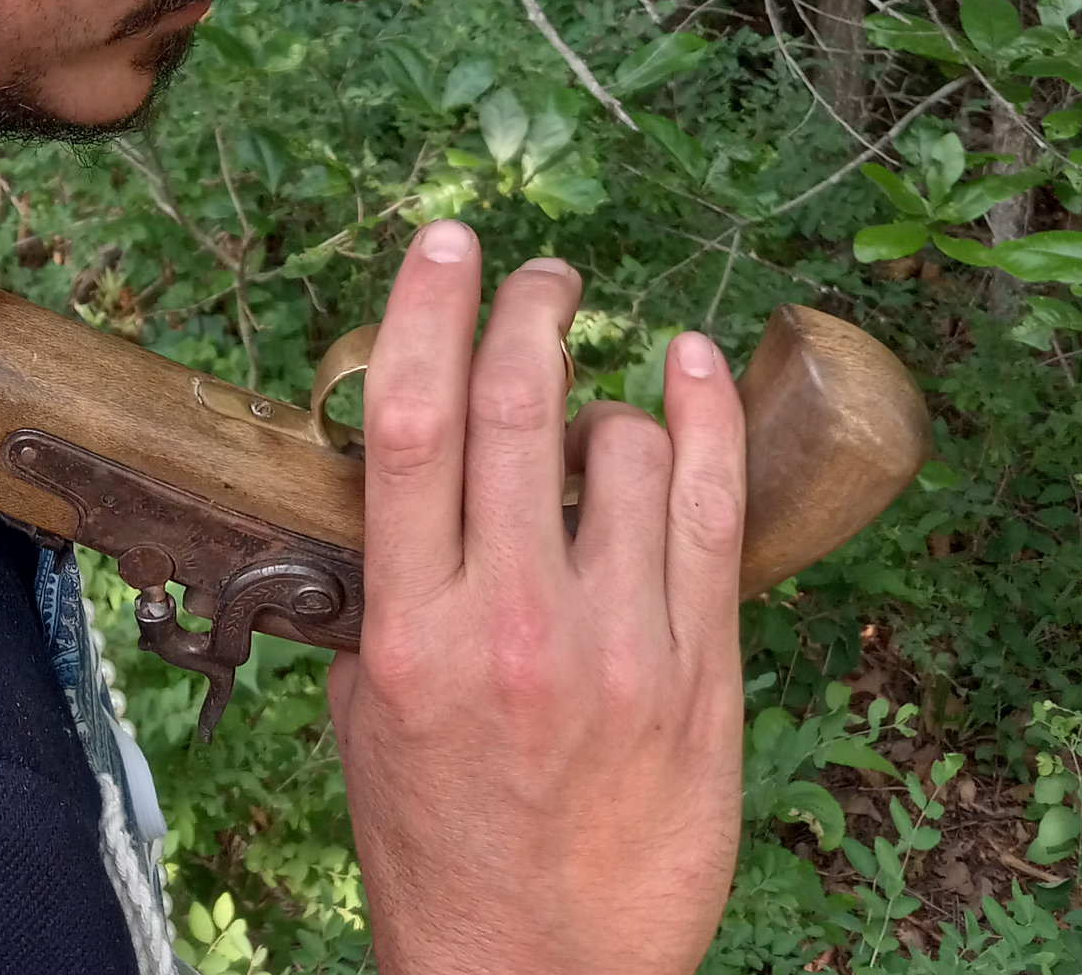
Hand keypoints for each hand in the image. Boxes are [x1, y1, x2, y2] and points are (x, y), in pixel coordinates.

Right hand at [328, 226, 746, 974]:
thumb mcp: (367, 704)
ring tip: (592, 426)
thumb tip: (413, 451)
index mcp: (413, 633)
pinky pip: (714, 511)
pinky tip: (690, 367)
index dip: (427, 310)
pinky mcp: (704, 680)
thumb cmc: (438, 839)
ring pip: (625, 450)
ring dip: (605, 403)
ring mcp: (621, 652)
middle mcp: (515, 629)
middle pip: (521, 410)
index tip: (446, 242)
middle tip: (536, 274)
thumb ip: (388, 578)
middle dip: (528, 310)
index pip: (413, 424)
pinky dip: (703, 417)